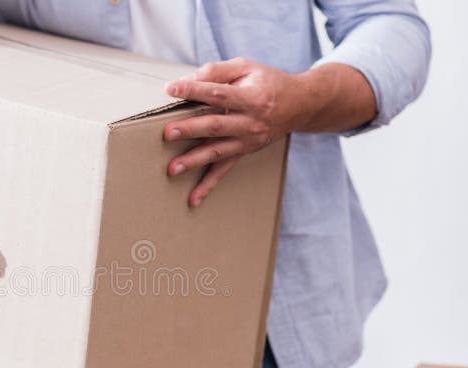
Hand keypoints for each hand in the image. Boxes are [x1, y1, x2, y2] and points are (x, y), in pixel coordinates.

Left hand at [163, 57, 304, 206]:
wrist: (299, 106)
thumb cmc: (267, 83)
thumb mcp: (246, 68)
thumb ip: (216, 71)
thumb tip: (187, 79)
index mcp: (251, 97)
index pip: (218, 93)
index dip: (194, 90)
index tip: (170, 89)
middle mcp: (250, 122)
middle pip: (216, 126)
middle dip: (191, 130)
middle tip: (168, 133)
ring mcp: (247, 141)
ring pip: (217, 152)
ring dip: (194, 161)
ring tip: (173, 168)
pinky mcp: (243, 153)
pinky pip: (224, 171)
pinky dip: (208, 186)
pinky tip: (193, 199)